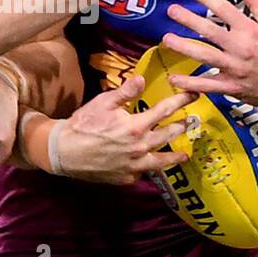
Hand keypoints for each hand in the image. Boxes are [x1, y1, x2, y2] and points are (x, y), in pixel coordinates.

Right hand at [53, 73, 194, 184]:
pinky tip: (152, 165)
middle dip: (182, 126)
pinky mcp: (127, 178)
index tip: (194, 95)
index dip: (181, 100)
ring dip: (175, 155)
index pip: (166, 110)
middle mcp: (140, 147)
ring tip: (185, 154)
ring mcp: (135, 165)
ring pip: (162, 161)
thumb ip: (125, 92)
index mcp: (136, 126)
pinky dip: (149, 167)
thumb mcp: (103, 102)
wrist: (64, 152)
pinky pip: (143, 173)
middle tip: (192, 122)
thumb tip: (142, 78)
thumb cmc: (83, 124)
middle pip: (169, 135)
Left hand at [162, 0, 257, 111]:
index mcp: (250, 30)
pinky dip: (190, 83)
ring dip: (184, 47)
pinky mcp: (232, 87)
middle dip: (188, 19)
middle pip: (210, 31)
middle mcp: (241, 47)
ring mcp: (235, 68)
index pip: (225, 9)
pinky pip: (208, 85)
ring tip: (166, 39)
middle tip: (171, 10)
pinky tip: (174, 79)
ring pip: (205, 56)